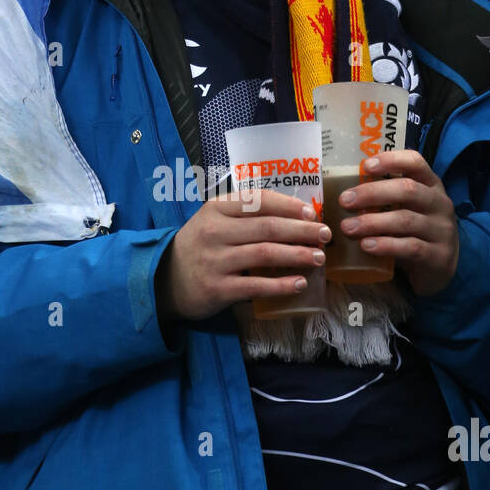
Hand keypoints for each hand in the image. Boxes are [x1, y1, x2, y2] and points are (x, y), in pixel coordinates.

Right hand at [155, 189, 331, 322]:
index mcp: (215, 209)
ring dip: (297, 255)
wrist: (164, 280)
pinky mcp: (218, 288)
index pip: (258, 200)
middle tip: (325, 235)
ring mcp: (215, 261)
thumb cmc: (200, 246)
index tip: (312, 212)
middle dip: (302, 230)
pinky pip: (256, 285)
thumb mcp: (213, 221)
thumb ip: (244, 214)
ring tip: (318, 258)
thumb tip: (294, 213)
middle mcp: (214, 232)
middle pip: (268, 227)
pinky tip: (300, 283)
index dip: (289, 205)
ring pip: (265, 254)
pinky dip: (281, 284)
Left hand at [337, 149, 459, 296]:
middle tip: (344, 201)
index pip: (416, 162)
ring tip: (347, 227)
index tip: (365, 166)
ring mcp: (442, 230)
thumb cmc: (415, 231)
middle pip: (408, 190)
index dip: (391, 160)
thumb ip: (386, 198)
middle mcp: (440, 204)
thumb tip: (342, 192)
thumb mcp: (407, 208)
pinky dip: (386, 245)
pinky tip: (366, 245)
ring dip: (372, 222)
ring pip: (406, 220)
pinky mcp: (438, 256)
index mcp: (431, 185)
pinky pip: (410, 247)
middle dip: (372, 193)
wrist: (441, 267)